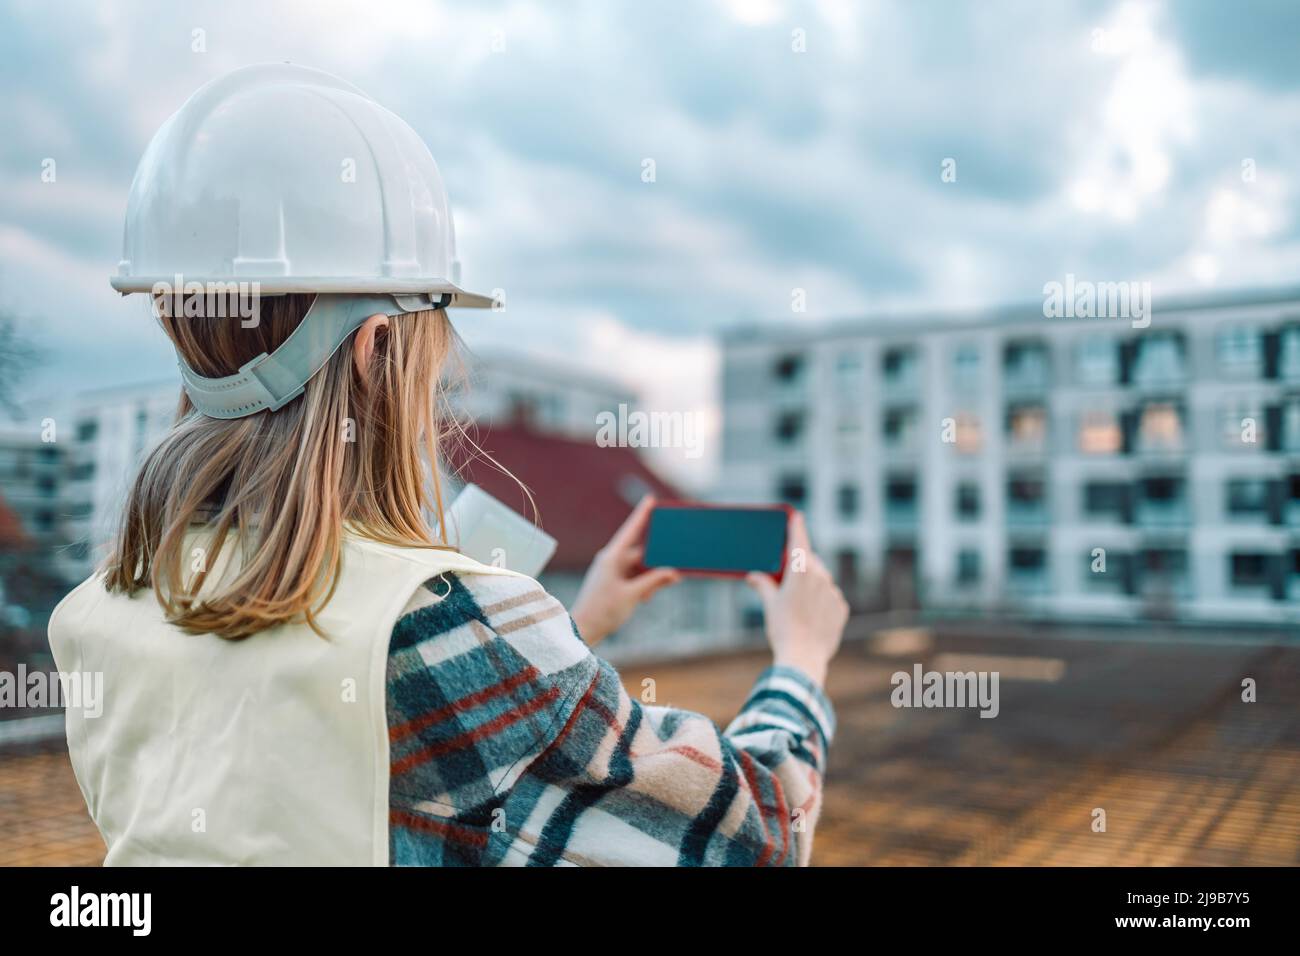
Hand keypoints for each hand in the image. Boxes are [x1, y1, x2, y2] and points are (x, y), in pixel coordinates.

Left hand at [570, 495, 680, 645]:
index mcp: (612, 557)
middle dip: (657, 557)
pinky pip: (634, 577)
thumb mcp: (633, 595)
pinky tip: (648, 596)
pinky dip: (644, 583)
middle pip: (640, 551)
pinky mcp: (614, 583)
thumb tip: (673, 572)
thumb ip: (654, 581)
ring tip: (666, 582)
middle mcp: (611, 561)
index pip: (630, 530)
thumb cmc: (603, 610)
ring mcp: (612, 572)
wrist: (583, 630)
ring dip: (651, 575)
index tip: (650, 500)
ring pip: (639, 566)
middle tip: (675, 554)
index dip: (641, 515)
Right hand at [745, 511, 846, 685]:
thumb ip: (763, 585)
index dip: (796, 527)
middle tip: (788, 578)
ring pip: (822, 580)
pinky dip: (822, 600)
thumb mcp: (769, 605)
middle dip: (801, 565)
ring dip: (812, 584)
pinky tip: (811, 616)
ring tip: (798, 605)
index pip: (799, 541)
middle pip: (810, 562)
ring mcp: (833, 593)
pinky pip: (831, 597)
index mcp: (801, 571)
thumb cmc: (782, 629)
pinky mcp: (841, 608)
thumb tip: (752, 576)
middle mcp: (820, 577)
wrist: (803, 658)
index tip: (796, 515)